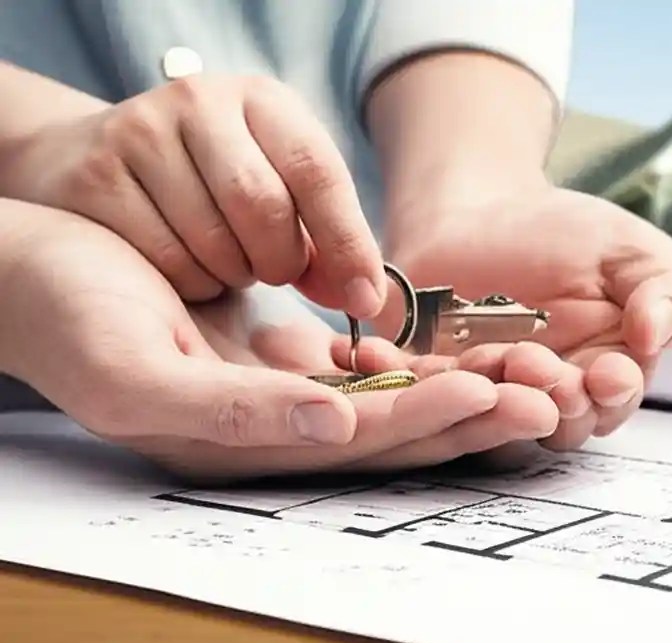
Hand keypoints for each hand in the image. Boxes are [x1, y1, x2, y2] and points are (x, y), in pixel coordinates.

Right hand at [0, 74, 386, 317]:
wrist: (93, 159)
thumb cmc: (211, 185)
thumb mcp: (278, 189)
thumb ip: (325, 241)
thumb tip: (366, 299)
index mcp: (263, 101)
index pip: (318, 171)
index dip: (347, 243)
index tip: (365, 299)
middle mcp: (201, 101)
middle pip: (263, 205)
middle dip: (280, 261)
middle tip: (272, 273)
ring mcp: (141, 131)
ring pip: (213, 237)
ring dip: (233, 274)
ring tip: (227, 263)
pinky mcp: (96, 173)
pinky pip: (163, 256)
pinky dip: (188, 281)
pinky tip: (185, 268)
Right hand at [0, 199, 563, 479]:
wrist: (32, 270)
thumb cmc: (70, 317)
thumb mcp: (141, 373)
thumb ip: (236, 410)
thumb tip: (336, 426)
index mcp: (243, 447)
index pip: (360, 440)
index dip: (430, 416)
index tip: (495, 391)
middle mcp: (273, 434)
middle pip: (394, 429)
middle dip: (473, 413)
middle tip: (552, 397)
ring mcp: (280, 401)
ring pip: (392, 400)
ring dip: (459, 385)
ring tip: (529, 372)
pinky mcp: (282, 365)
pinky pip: (368, 369)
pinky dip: (417, 358)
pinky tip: (464, 345)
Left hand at [380, 180, 671, 450]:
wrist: (475, 209)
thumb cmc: (561, 232)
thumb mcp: (631, 250)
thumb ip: (670, 292)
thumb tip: (660, 333)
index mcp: (604, 373)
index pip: (614, 401)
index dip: (613, 393)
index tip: (609, 371)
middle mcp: (546, 397)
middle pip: (555, 422)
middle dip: (551, 399)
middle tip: (538, 364)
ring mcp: (485, 397)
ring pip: (488, 417)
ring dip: (487, 398)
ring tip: (485, 364)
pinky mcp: (424, 385)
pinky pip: (409, 393)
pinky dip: (396, 378)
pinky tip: (386, 356)